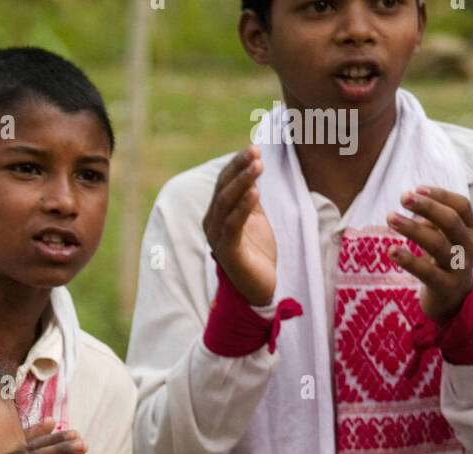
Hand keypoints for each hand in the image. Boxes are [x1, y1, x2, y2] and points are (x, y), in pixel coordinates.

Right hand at [203, 147, 276, 305]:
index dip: (237, 164)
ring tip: (258, 165)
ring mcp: (217, 238)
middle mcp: (212, 224)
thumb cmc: (256, 252)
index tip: (254, 147)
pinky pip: (233, 225)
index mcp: (216, 214)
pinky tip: (255, 192)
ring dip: (242, 182)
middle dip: (239, 168)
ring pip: (226, 203)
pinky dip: (243, 207)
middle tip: (256, 151)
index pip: (223, 182)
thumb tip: (253, 166)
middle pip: (222, 189)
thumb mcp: (254, 216)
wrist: (260, 286)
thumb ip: (249, 195)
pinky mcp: (228, 252)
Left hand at [388, 187, 472, 322]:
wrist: (451, 302)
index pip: (461, 206)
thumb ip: (432, 224)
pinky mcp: (445, 286)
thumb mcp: (441, 240)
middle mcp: (468, 246)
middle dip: (427, 206)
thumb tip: (415, 212)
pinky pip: (426, 271)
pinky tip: (391, 250)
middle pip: (450, 221)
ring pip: (437, 244)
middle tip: (403, 197)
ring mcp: (458, 267)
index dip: (440, 195)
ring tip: (390, 217)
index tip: (417, 188)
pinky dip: (408, 260)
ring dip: (412, 229)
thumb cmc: (442, 263)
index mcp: (469, 230)